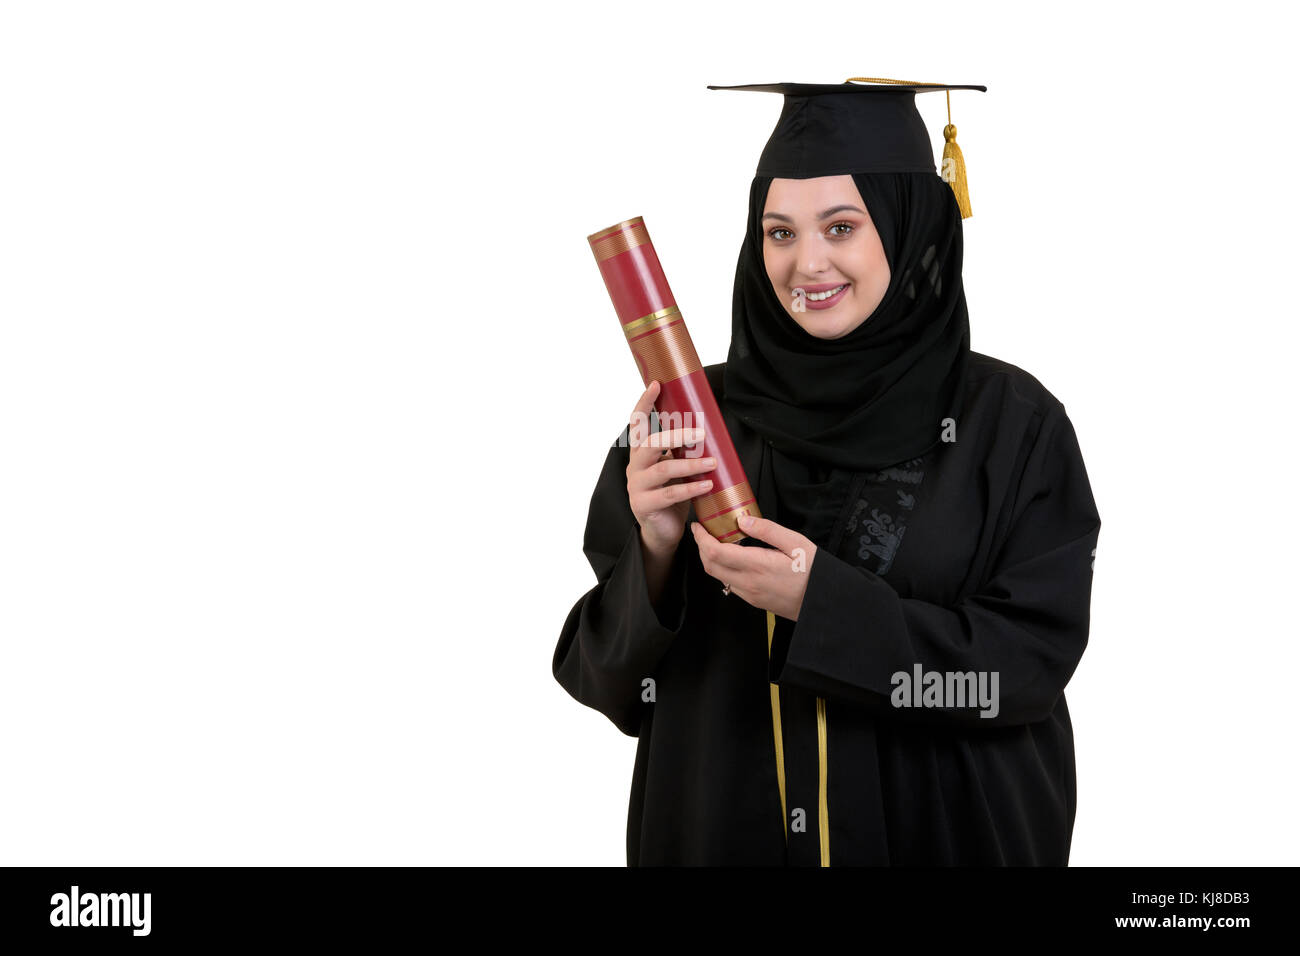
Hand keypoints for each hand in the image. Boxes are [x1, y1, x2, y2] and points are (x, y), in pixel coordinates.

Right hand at [626, 380, 715, 555]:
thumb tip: (709, 429)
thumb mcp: (675, 469)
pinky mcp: (643, 505)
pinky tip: (707, 485)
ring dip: (690, 464)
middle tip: (701, 433)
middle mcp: (635, 467)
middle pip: (650, 443)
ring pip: (662, 469)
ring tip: (712, 462)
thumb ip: (682, 452)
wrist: (661, 531)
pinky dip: (690, 488)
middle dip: (676, 435)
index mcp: (640, 454)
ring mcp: (636, 486)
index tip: (657, 384)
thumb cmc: (671, 495)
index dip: (645, 404)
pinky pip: (669, 494)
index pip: (637, 424)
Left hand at [690, 515, 816, 620]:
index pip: (715, 552)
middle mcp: (748, 582)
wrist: (822, 602)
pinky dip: (723, 570)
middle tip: (703, 532)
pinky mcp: (753, 600)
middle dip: (700, 547)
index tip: (698, 526)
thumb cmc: (813, 571)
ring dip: (710, 559)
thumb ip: (767, 530)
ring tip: (716, 542)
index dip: (701, 538)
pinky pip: (730, 584)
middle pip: (710, 565)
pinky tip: (733, 558)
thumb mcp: (795, 542)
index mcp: (757, 565)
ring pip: (718, 576)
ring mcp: (749, 594)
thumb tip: (743, 519)